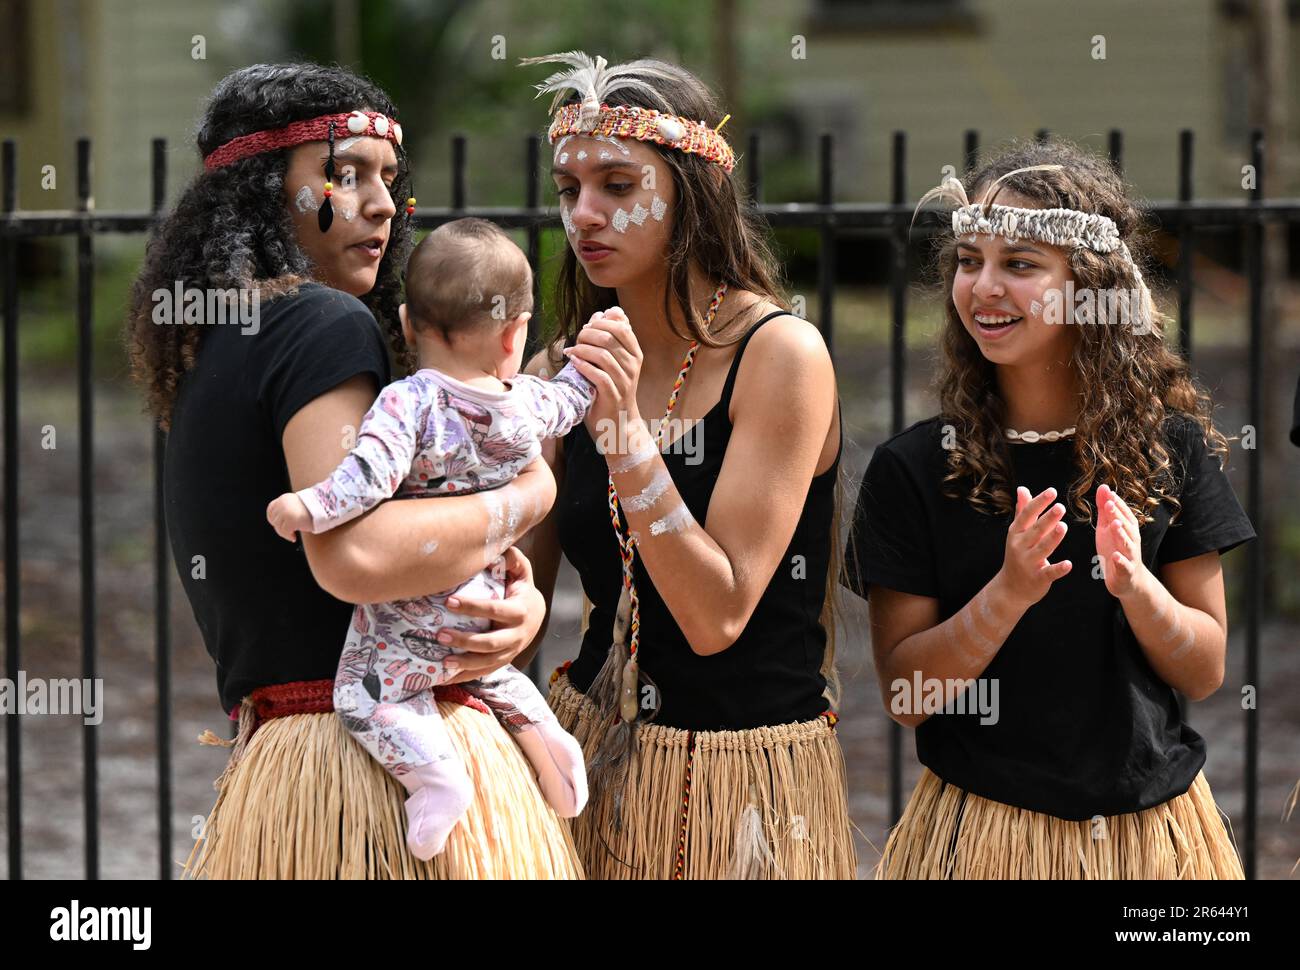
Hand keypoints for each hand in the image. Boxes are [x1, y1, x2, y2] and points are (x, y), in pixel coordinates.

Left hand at [267, 493, 311, 541]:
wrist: (325, 508)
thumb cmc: (315, 508)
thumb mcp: (298, 504)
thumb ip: (288, 509)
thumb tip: (281, 521)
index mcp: (285, 498)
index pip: (271, 508)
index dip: (273, 518)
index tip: (278, 525)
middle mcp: (283, 504)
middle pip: (273, 519)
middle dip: (279, 527)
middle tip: (287, 532)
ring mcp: (286, 512)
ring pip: (278, 527)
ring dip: (284, 533)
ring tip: (293, 535)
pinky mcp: (291, 520)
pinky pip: (284, 532)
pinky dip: (288, 536)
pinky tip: (294, 537)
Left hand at [437, 546, 545, 683]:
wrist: (537, 615)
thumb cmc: (521, 589)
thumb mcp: (522, 572)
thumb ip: (513, 559)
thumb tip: (498, 550)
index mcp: (520, 611)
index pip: (495, 610)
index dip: (473, 607)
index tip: (449, 602)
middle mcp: (517, 635)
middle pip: (491, 643)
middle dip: (465, 640)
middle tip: (439, 634)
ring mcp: (511, 652)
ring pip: (487, 662)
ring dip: (464, 663)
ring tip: (442, 661)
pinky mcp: (503, 662)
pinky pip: (484, 672)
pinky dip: (465, 676)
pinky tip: (445, 676)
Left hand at [563, 307, 643, 439]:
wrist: (618, 422)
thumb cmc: (611, 388)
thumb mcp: (614, 362)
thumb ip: (610, 338)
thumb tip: (605, 311)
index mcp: (635, 354)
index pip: (622, 328)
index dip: (601, 322)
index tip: (586, 327)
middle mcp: (633, 366)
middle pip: (610, 339)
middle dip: (589, 334)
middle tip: (576, 339)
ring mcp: (625, 382)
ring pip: (604, 356)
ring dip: (583, 350)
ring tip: (571, 351)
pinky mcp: (613, 396)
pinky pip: (599, 376)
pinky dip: (584, 367)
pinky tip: (573, 363)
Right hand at [997, 485, 1071, 609]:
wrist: (1011, 588)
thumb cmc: (1018, 555)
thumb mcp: (1017, 533)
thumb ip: (1022, 511)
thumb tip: (1022, 488)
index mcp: (1016, 533)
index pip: (1027, 515)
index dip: (1039, 503)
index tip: (1052, 491)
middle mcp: (1020, 547)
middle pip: (1035, 530)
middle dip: (1047, 519)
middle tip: (1060, 507)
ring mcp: (1028, 563)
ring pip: (1042, 549)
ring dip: (1052, 538)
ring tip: (1063, 527)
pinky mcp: (1038, 578)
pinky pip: (1049, 573)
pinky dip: (1058, 569)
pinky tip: (1069, 564)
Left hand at [1095, 483, 1146, 598]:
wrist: (1127, 580)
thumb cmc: (1116, 549)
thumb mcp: (1107, 528)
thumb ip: (1105, 509)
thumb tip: (1104, 487)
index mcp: (1126, 529)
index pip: (1124, 514)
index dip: (1117, 503)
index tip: (1108, 492)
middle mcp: (1131, 541)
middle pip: (1126, 526)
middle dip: (1118, 515)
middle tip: (1109, 503)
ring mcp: (1129, 556)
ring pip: (1127, 544)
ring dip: (1121, 534)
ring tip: (1114, 525)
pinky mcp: (1125, 571)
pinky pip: (1124, 566)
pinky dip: (1120, 561)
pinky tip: (1114, 556)